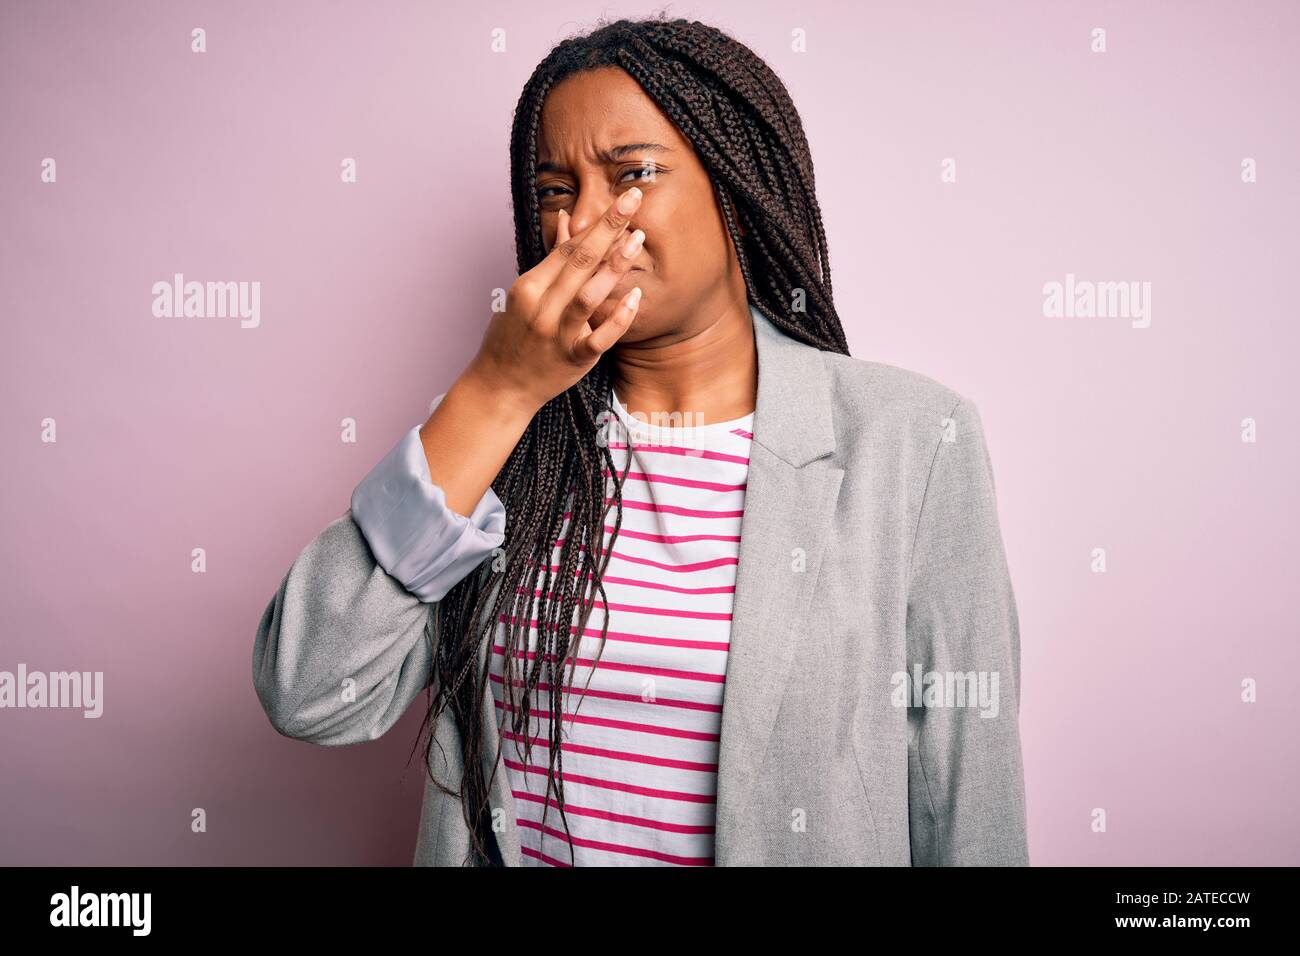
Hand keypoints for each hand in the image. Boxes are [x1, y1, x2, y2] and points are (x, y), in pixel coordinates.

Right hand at [467, 188, 646, 411]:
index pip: (566, 248)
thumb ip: (552, 259)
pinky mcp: (573, 358)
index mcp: (528, 287)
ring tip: (637, 238)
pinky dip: (618, 316)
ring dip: (614, 264)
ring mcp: (557, 333)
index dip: (595, 224)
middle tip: (633, 200)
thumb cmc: (513, 337)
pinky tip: (635, 296)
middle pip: (578, 260)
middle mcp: (541, 307)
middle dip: (608, 228)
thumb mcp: (525, 293)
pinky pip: (600, 336)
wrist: (500, 387)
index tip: (620, 203)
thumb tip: (567, 218)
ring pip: (588, 294)